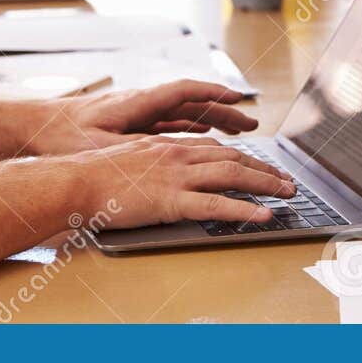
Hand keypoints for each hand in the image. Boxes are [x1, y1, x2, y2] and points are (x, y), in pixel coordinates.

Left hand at [30, 79, 259, 154]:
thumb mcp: (100, 146)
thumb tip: (166, 153)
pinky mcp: (130, 125)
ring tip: (239, 131)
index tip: (240, 99)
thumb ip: (135, 147)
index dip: (215, 95)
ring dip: (212, 120)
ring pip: (183, 113)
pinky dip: (192, 128)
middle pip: (191, 103)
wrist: (35, 128)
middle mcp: (142, 103)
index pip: (184, 92)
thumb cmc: (62, 136)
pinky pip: (170, 123)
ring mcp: (137, 113)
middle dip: (224, 111)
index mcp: (138, 103)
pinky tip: (204, 138)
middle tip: (252, 124)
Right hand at [63, 136, 294, 227]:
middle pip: (232, 157)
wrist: (74, 181)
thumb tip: (159, 179)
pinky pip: (216, 205)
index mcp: (167, 146)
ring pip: (233, 174)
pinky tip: (263, 216)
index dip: (242, 156)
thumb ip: (150, 166)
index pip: (214, 147)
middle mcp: (177, 154)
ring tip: (288, 193)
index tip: (259, 165)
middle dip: (264, 169)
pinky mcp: (172, 200)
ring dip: (265, 184)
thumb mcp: (128, 162)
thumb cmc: (92, 176)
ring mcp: (176, 176)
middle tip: (286, 180)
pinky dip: (244, 210)